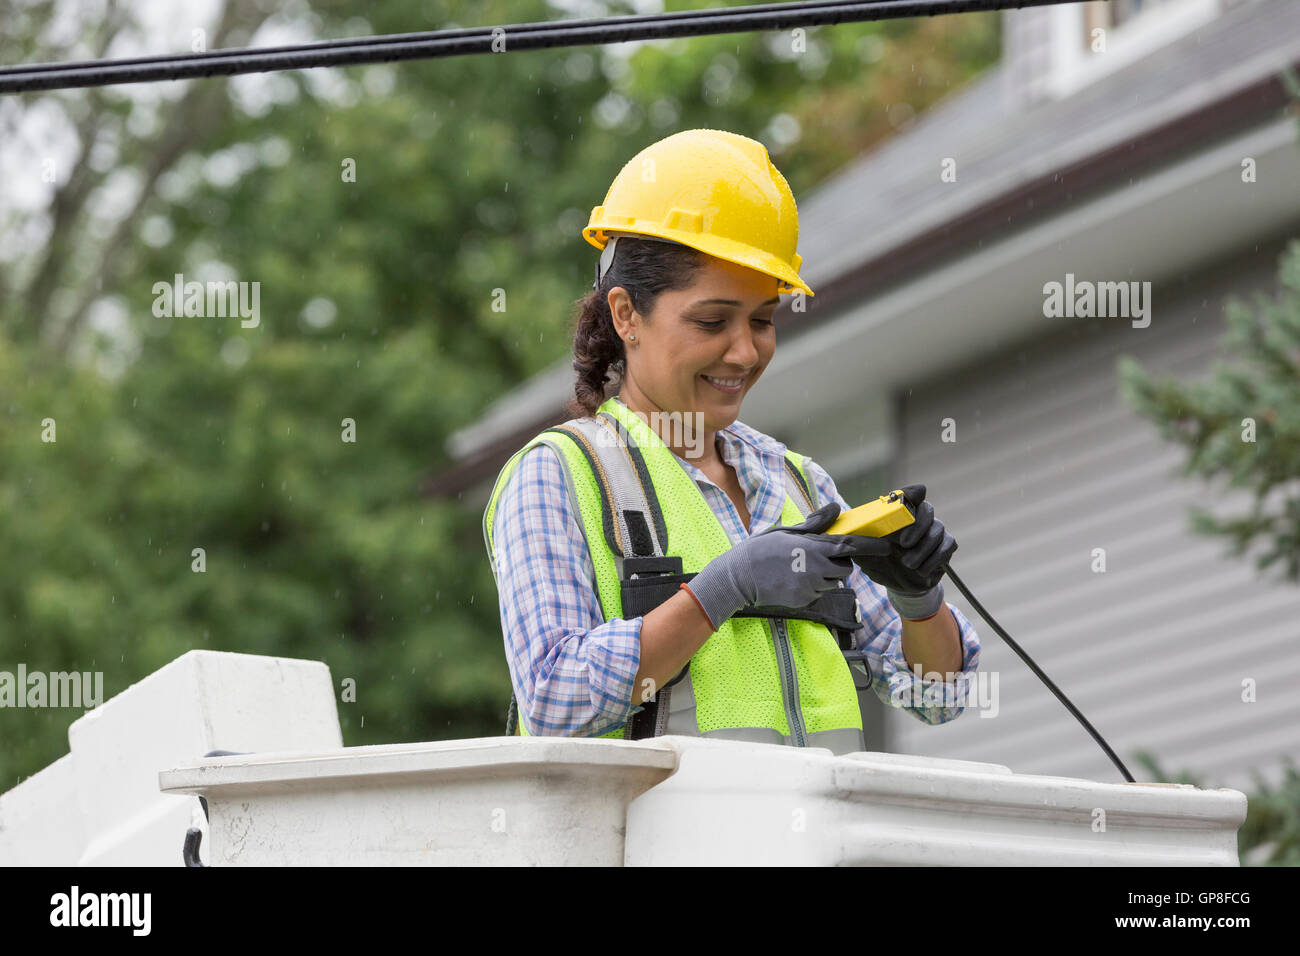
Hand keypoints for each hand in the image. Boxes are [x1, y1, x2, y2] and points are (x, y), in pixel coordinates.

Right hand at [684, 502, 890, 629]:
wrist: (739, 577)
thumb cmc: (762, 549)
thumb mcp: (788, 532)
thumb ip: (816, 524)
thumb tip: (836, 509)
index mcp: (814, 548)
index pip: (851, 547)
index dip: (872, 547)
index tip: (887, 547)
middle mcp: (816, 569)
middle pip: (845, 568)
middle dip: (841, 563)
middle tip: (822, 557)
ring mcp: (811, 587)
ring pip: (833, 582)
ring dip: (826, 576)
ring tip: (802, 568)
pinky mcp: (804, 601)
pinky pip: (818, 594)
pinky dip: (813, 587)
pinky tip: (793, 580)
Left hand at [851, 484, 956, 600]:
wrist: (900, 585)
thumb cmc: (882, 563)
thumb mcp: (867, 556)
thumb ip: (860, 545)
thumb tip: (847, 537)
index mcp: (900, 515)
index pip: (910, 495)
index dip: (913, 492)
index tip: (916, 493)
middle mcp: (920, 518)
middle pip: (927, 510)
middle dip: (917, 526)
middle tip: (903, 543)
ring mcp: (935, 531)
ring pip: (937, 530)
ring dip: (923, 549)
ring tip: (908, 564)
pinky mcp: (946, 546)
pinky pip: (948, 546)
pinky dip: (935, 559)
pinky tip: (922, 570)